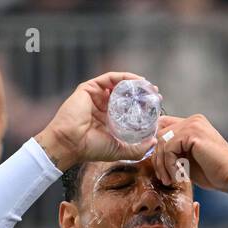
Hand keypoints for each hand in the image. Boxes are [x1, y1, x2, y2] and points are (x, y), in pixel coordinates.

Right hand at [35, 72, 157, 171]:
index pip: (128, 109)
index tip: (156, 106)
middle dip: (142, 93)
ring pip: (119, 84)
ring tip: (149, 86)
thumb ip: (137, 149)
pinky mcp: (89, 88)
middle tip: (156, 94)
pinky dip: (124, 77)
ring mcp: (96, 97)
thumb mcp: (120, 150)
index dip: (143, 106)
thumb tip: (154, 142)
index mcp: (108, 120)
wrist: (70, 144)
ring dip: (135, 83)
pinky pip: (110, 78)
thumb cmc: (91, 149)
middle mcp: (103, 107)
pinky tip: (136, 80)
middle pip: (125, 95)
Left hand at [149, 114, 227, 193]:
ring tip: (170, 179)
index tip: (158, 165)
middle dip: (157, 158)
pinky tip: (177, 176)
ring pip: (162, 140)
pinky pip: (169, 148)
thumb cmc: (212, 172)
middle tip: (164, 177)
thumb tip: (153, 154)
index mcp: (192, 124)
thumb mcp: (187, 160)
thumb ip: (173, 152)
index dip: (155, 144)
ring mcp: (193, 124)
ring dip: (162, 164)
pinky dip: (169, 165)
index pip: (163, 125)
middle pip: (160, 133)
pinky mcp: (193, 133)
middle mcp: (193, 120)